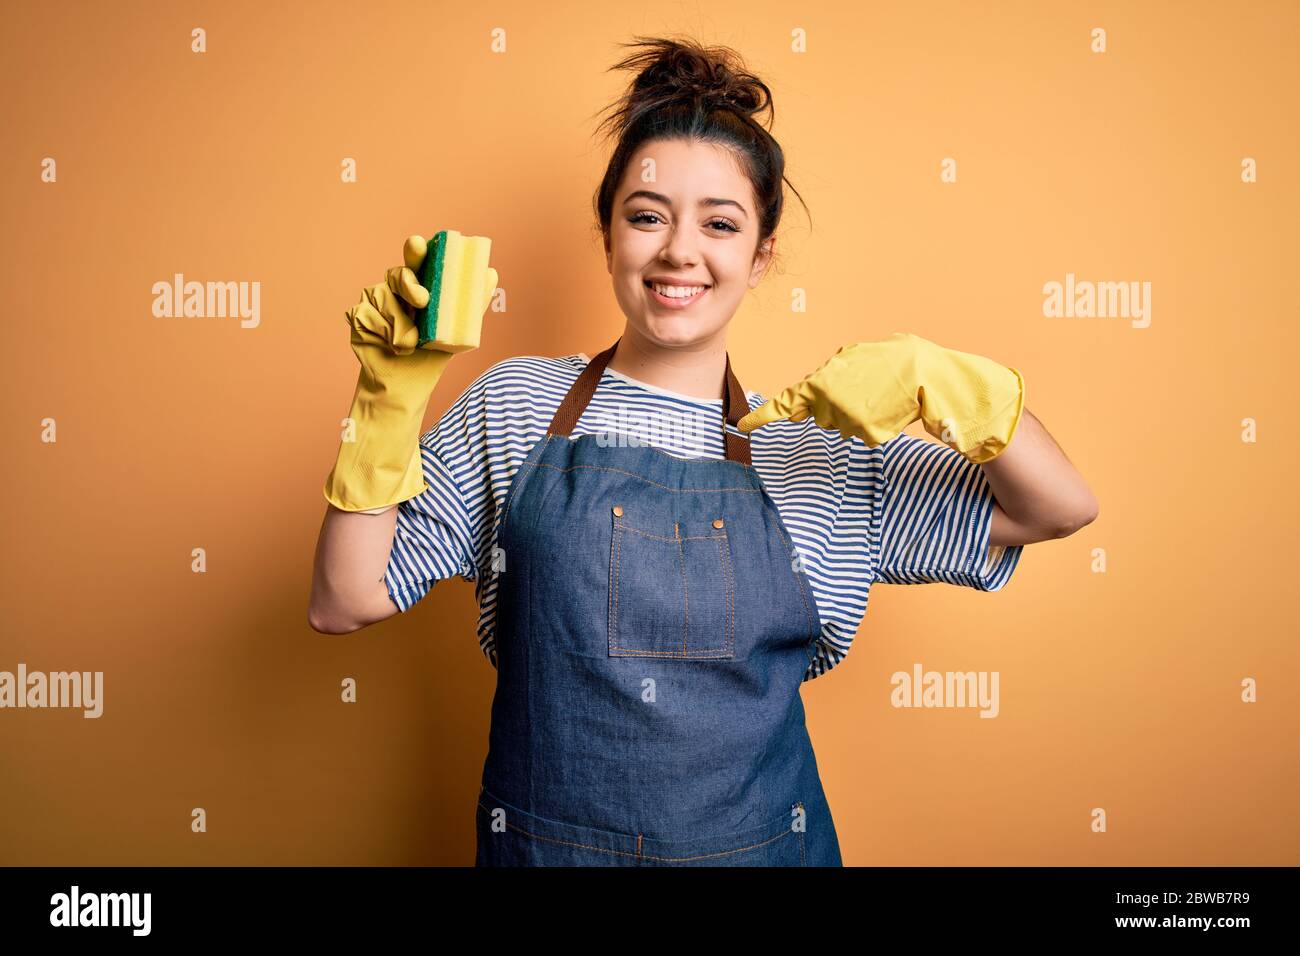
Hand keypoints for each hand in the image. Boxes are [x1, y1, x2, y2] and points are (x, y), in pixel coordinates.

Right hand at [324, 235, 492, 512]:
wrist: (406, 386)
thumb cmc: (430, 355)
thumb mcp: (457, 329)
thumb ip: (472, 302)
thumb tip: (492, 272)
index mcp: (418, 287)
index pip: (417, 261)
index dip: (417, 250)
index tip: (420, 242)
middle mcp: (394, 290)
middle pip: (397, 274)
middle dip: (408, 283)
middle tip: (421, 300)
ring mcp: (374, 301)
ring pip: (383, 297)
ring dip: (400, 324)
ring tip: (409, 344)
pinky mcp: (358, 316)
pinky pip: (369, 315)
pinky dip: (383, 333)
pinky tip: (389, 346)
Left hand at [736, 332, 1024, 463]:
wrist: (948, 379)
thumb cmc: (910, 370)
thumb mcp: (871, 363)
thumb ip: (843, 376)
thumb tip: (816, 400)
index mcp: (839, 366)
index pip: (796, 395)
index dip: (768, 415)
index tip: (743, 429)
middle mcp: (840, 381)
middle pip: (822, 414)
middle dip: (838, 412)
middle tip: (872, 399)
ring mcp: (854, 403)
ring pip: (842, 425)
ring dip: (861, 418)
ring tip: (888, 400)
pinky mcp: (870, 422)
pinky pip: (865, 433)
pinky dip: (878, 427)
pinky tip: (895, 411)